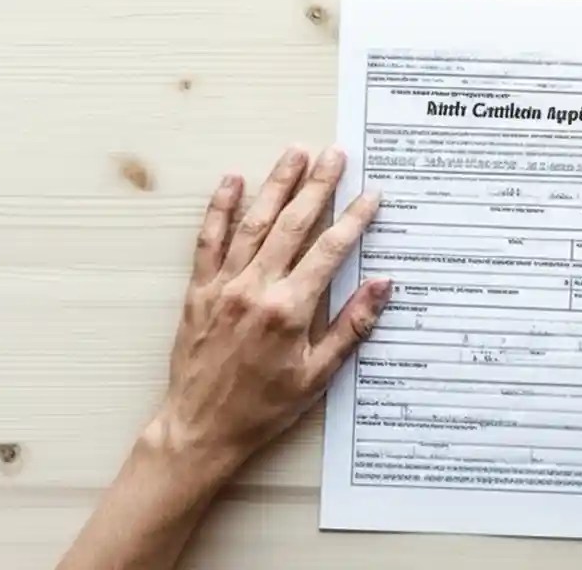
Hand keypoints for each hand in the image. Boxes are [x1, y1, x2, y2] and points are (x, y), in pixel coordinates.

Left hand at [147, 145, 391, 470]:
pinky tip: (232, 181)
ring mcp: (224, 285)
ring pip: (254, 222)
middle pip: (293, 224)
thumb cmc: (262, 408)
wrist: (201, 428)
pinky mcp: (199, 290)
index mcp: (289, 310)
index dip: (354, 219)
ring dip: (276, 184)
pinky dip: (220, 208)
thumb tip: (383, 286)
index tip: (370, 196)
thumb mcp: (318, 375)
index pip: (330, 251)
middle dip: (317, 185)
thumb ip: (351, 326)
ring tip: (294, 153)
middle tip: (335, 154)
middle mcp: (256, 288)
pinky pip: (210, 240)